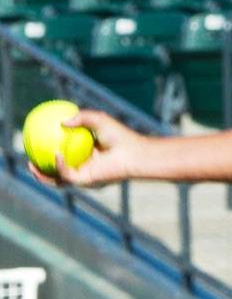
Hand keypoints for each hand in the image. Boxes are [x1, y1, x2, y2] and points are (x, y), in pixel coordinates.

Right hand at [26, 109, 143, 187]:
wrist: (134, 152)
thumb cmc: (121, 135)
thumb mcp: (99, 120)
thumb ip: (81, 117)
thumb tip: (62, 122)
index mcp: (86, 154)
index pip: (64, 155)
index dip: (48, 152)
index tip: (36, 144)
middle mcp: (84, 166)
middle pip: (57, 171)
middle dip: (40, 170)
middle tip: (29, 159)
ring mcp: (84, 175)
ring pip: (58, 179)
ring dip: (43, 175)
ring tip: (31, 166)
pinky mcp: (87, 181)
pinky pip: (67, 174)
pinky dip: (59, 166)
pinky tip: (55, 154)